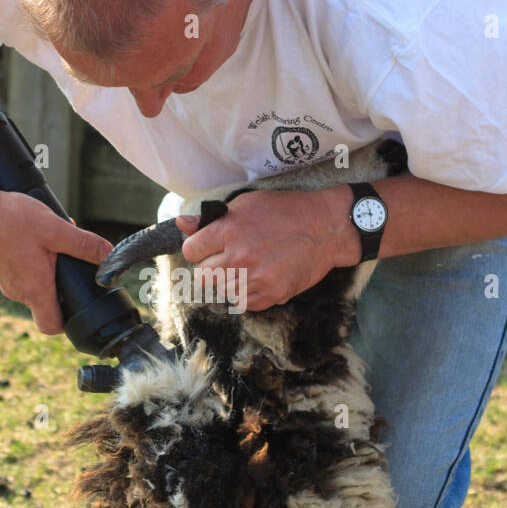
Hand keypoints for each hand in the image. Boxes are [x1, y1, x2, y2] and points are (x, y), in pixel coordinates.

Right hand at [0, 186, 112, 334]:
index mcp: (34, 289)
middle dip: (57, 282)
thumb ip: (84, 245)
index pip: (52, 326)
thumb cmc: (6, 219)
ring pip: (28, 283)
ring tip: (42, 239)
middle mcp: (15, 291)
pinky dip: (23, 259)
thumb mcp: (55, 229)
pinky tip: (23, 235)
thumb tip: (108, 256)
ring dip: (40, 268)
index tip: (77, 307)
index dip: (67, 323)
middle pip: (43, 301)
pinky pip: (13, 271)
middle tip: (62, 255)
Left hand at [175, 188, 358, 310]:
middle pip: (203, 276)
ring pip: (222, 292)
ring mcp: (255, 278)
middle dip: (211, 268)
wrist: (325, 228)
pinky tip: (258, 278)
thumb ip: (211, 218)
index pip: (191, 251)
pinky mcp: (271, 295)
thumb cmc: (284, 211)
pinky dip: (246, 294)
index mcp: (228, 230)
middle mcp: (239, 256)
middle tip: (227, 259)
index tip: (207, 247)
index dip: (198, 248)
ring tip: (246, 267)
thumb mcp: (245, 204)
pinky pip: (243, 304)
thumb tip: (181, 224)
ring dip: (229, 282)